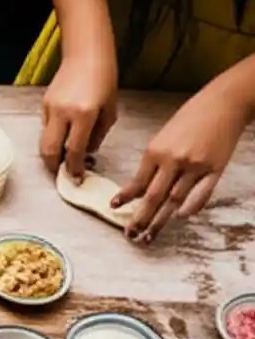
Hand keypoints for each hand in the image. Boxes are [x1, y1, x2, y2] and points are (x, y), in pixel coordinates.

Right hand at [40, 56, 117, 176]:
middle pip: (50, 150)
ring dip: (51, 154)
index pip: (75, 150)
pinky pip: (46, 128)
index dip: (75, 168)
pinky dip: (52, 137)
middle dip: (55, 167)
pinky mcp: (44, 104)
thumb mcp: (110, 110)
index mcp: (84, 114)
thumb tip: (88, 152)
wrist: (86, 55)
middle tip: (62, 174)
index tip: (77, 179)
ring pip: (44, 141)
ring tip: (62, 160)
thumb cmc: (104, 79)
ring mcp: (51, 109)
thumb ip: (99, 134)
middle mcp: (64, 113)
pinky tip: (62, 136)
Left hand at [112, 85, 246, 243]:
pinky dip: (191, 208)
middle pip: (153, 197)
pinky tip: (180, 218)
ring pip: (174, 201)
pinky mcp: (215, 169)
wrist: (223, 103)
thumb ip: (152, 162)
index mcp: (156, 151)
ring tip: (149, 236)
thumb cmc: (190, 117)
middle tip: (130, 234)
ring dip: (160, 221)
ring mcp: (195, 167)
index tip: (114, 208)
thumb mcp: (163, 136)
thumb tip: (138, 188)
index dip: (125, 198)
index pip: (137, 182)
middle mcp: (174, 161)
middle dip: (140, 218)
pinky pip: (201, 194)